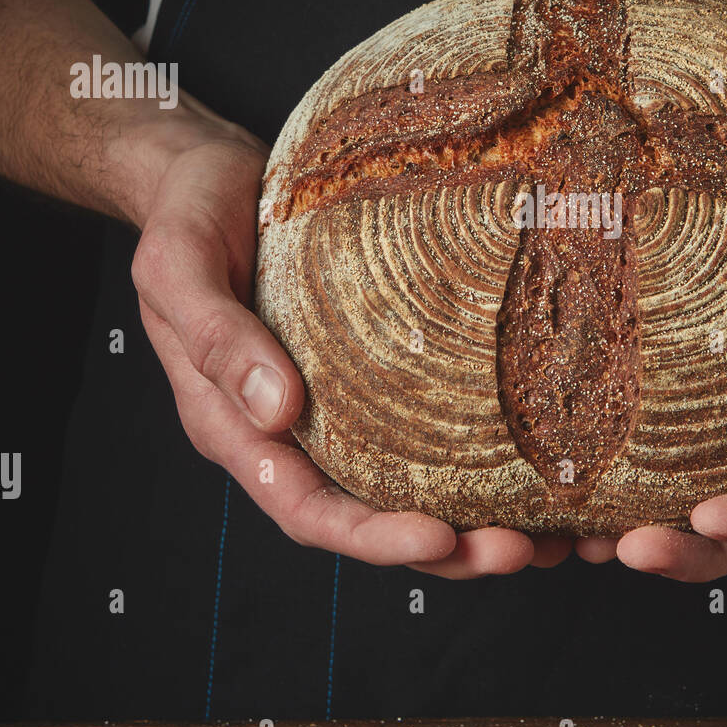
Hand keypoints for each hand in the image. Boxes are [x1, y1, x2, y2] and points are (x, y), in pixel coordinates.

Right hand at [127, 112, 572, 578]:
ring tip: (546, 536)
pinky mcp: (373, 371)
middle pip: (370, 516)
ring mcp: (335, 406)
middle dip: (446, 547)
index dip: (372, 537)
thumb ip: (217, 338)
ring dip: (474, 520)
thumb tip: (279, 412)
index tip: (439, 537)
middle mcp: (291, 431)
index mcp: (237, 427)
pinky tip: (532, 463)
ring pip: (407, 486)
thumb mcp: (180, 266)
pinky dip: (478, 457)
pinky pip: (426, 425)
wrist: (206, 175)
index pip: (307, 508)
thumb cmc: (186, 217)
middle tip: (519, 551)